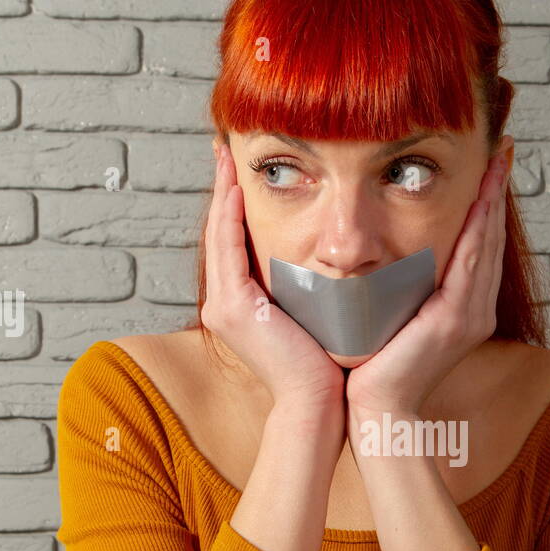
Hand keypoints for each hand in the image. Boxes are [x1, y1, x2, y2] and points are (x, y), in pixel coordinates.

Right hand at [201, 143, 345, 419]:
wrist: (319, 403)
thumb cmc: (326, 364)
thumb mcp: (313, 313)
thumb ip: (308, 285)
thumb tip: (330, 258)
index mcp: (241, 305)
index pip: (234, 242)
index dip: (234, 204)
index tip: (241, 169)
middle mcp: (223, 303)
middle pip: (220, 232)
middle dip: (222, 188)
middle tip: (225, 148)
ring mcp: (223, 306)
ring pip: (219, 235)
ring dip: (223, 192)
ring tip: (226, 156)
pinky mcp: (234, 308)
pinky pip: (228, 251)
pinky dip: (231, 218)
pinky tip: (237, 189)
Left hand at [344, 150, 510, 418]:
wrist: (376, 409)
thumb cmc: (375, 366)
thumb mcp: (392, 313)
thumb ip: (400, 283)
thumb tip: (384, 250)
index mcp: (464, 308)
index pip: (480, 245)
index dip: (487, 205)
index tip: (489, 165)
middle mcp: (476, 310)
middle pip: (491, 239)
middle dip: (497, 192)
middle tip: (503, 148)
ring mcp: (472, 315)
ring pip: (488, 244)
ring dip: (494, 200)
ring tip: (498, 161)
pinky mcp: (458, 320)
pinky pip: (473, 263)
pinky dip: (480, 228)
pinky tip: (483, 198)